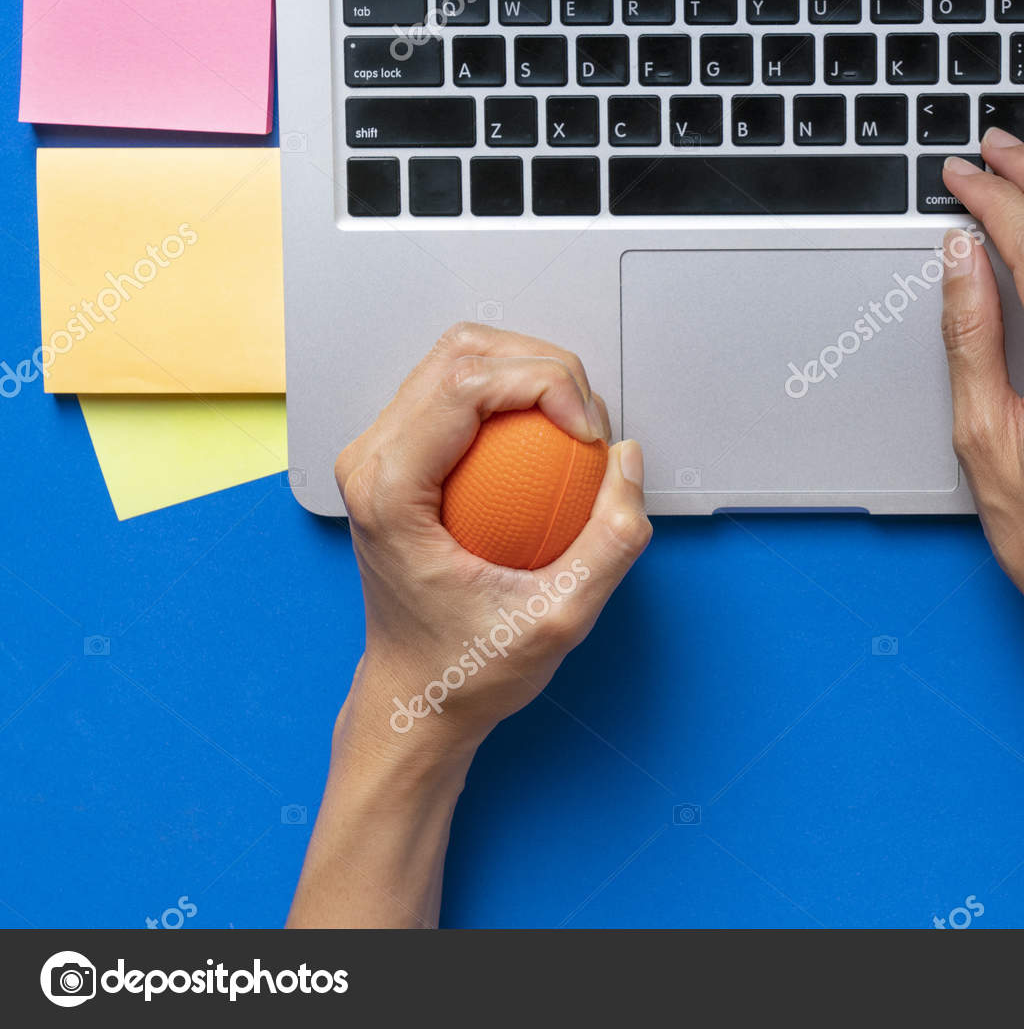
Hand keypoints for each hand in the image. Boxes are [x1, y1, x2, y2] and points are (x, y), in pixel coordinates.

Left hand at [334, 323, 651, 759]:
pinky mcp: (398, 459)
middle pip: (461, 352)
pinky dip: (514, 400)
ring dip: (530, 375)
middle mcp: (371, 459)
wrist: (416, 698)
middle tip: (589, 428)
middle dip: (544, 367)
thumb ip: (609, 541)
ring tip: (574, 431)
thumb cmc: (468, 668)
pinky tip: (552, 441)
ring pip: (458, 360)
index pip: (465, 385)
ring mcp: (379, 454)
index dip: (546, 382)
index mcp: (388, 490)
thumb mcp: (559, 619)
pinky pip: (458, 395)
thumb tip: (626, 458)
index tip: (591, 433)